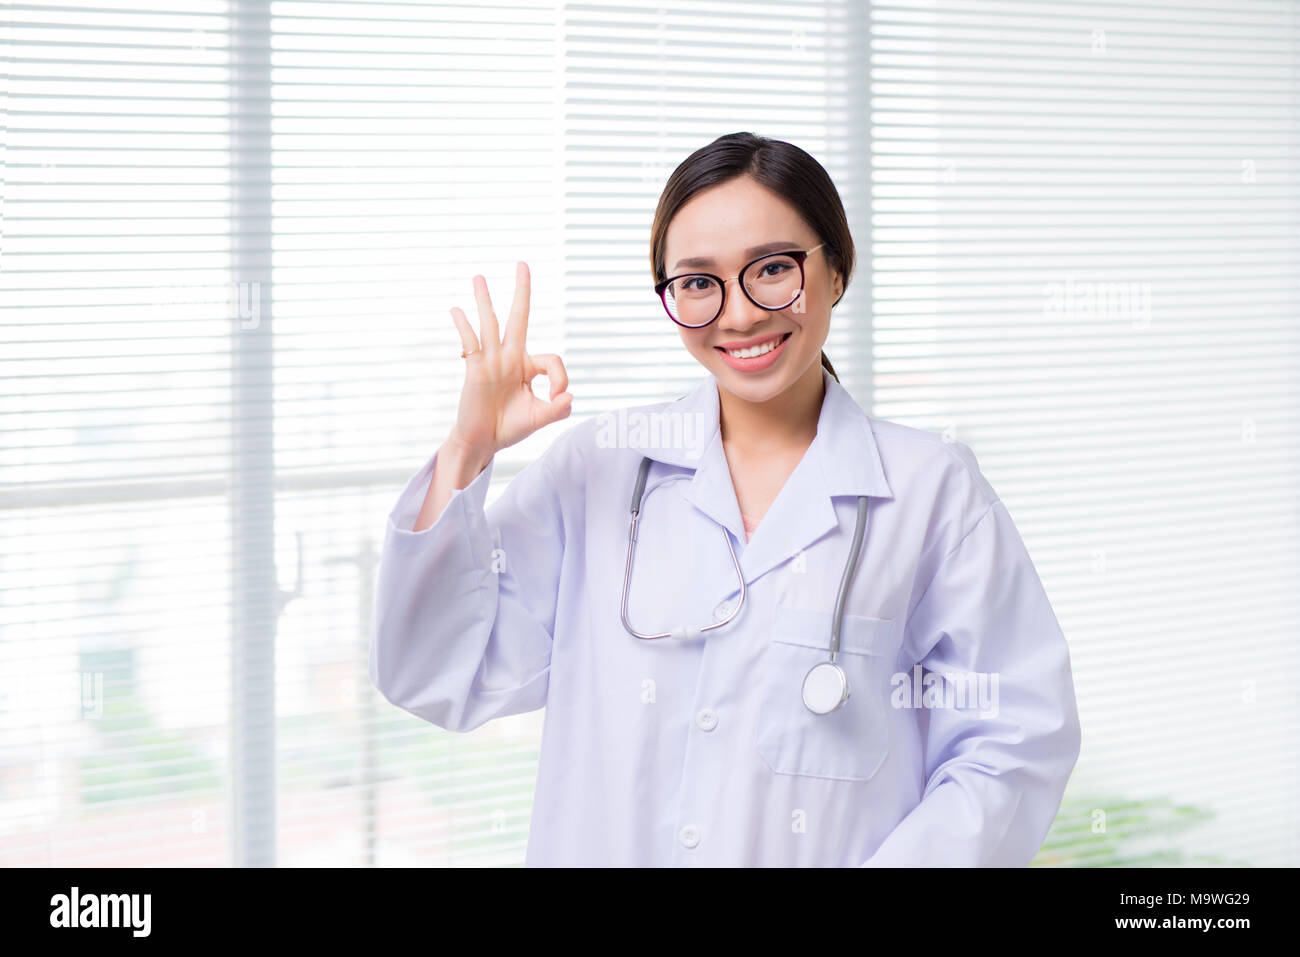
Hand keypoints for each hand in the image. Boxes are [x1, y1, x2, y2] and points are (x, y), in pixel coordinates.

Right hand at [448, 262, 571, 459]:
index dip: (560, 376)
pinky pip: (470, 343)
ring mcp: (491, 362)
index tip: (559, 396)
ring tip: (478, 277)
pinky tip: (456, 310)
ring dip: (485, 300)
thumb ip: (559, 409)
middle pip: (518, 318)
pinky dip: (463, 326)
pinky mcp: (474, 370)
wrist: (483, 442)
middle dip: (522, 292)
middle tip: (523, 264)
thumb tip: (570, 395)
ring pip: (490, 325)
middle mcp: (510, 358)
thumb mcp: (540, 419)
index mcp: (528, 368)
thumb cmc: (509, 427)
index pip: (551, 359)